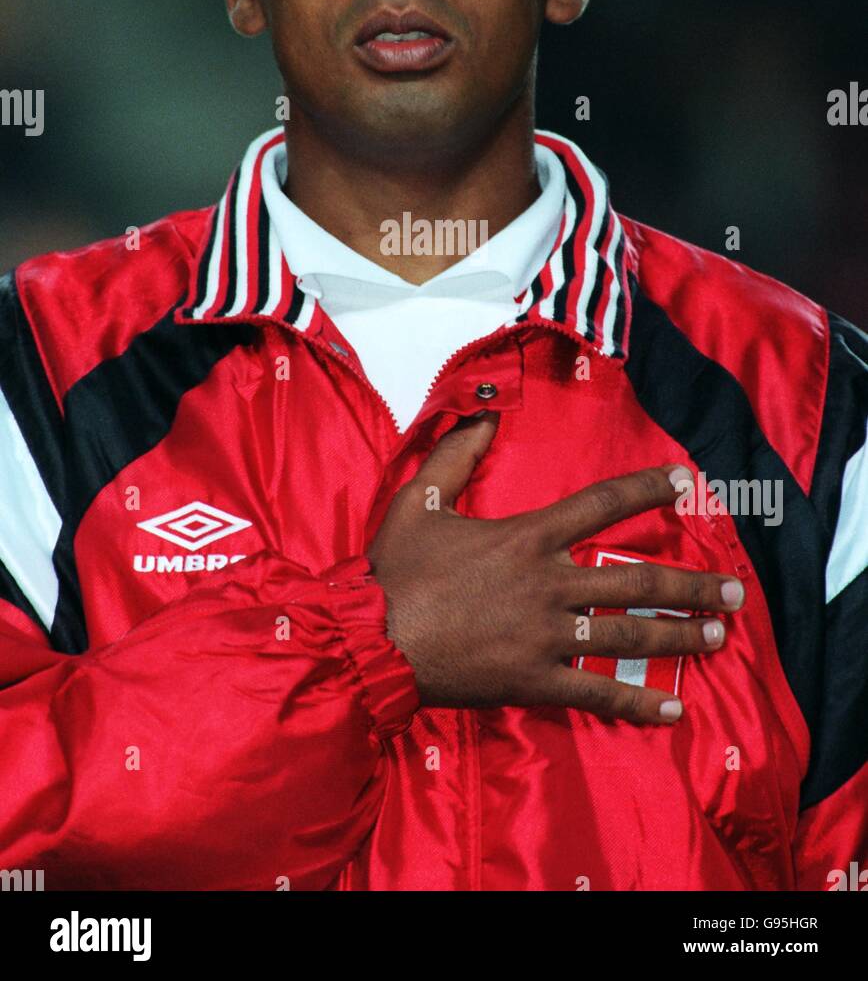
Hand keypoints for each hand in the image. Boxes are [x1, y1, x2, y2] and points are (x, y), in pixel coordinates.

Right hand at [367, 413, 744, 723]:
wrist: (372, 639)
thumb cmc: (395, 570)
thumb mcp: (419, 500)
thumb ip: (455, 455)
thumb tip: (483, 414)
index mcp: (527, 537)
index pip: (600, 505)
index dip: (646, 490)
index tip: (685, 484)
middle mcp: (549, 583)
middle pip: (636, 579)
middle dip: (690, 584)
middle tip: (734, 591)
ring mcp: (547, 635)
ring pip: (629, 635)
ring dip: (679, 636)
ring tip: (717, 636)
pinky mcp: (535, 680)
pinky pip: (597, 692)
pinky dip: (637, 704)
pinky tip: (674, 711)